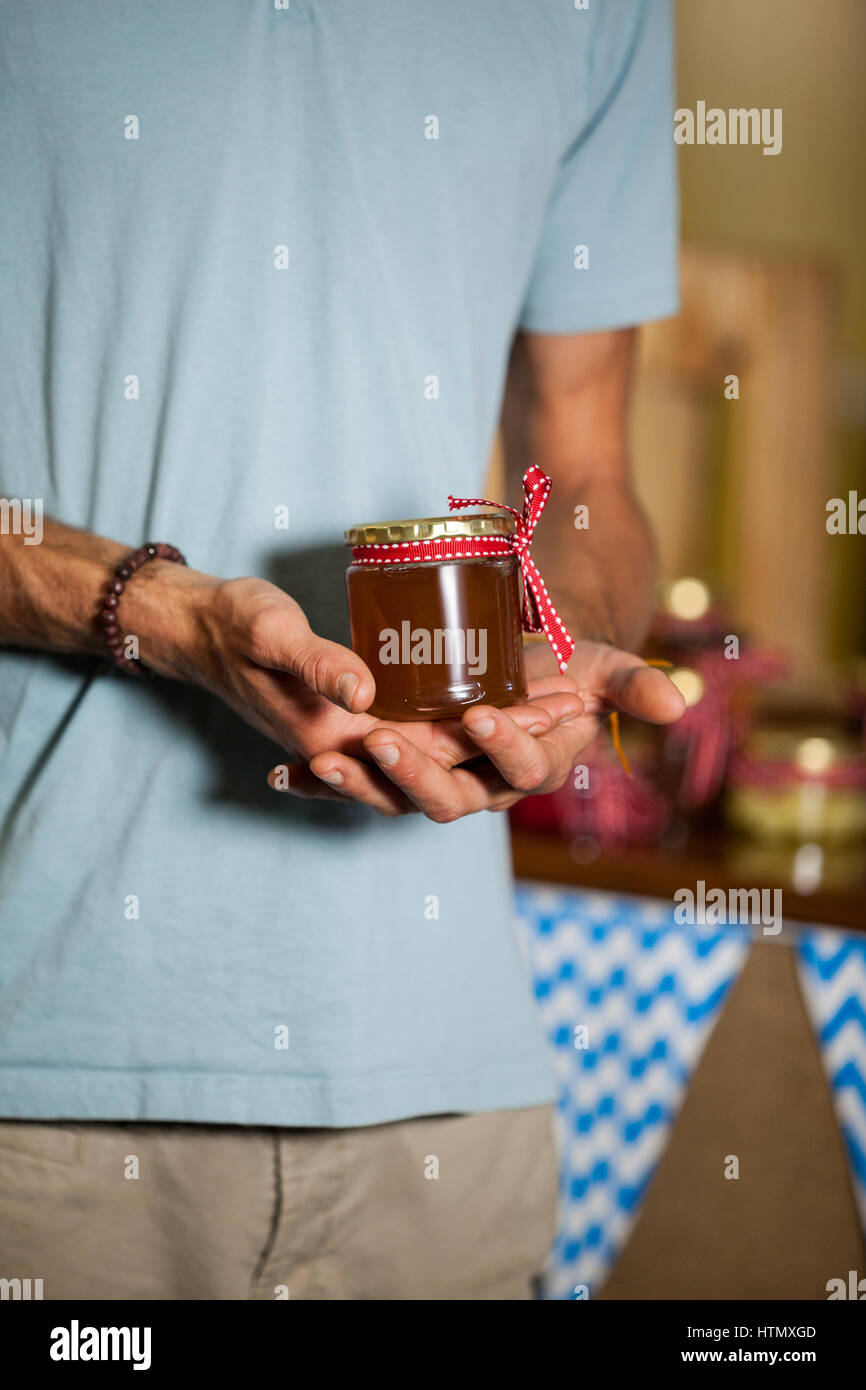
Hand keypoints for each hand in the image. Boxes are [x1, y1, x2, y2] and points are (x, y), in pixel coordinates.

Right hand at [157, 574, 582, 771]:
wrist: (199, 629)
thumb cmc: (233, 627)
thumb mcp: (270, 633)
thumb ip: (315, 663)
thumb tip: (364, 696)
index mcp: (335, 741)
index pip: (432, 752)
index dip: (496, 736)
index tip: (549, 709)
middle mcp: (355, 749)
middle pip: (452, 758)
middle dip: (514, 737)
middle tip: (572, 706)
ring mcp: (360, 735)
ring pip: (445, 747)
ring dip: (500, 732)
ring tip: (559, 704)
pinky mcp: (363, 714)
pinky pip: (426, 726)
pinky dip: (469, 718)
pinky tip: (509, 697)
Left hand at [275, 636, 684, 820]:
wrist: (521, 661)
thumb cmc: (563, 666)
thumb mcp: (599, 663)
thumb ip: (632, 682)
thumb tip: (678, 704)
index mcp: (532, 766)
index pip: (523, 770)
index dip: (506, 748)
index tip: (484, 715)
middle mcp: (482, 784)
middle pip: (449, 798)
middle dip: (417, 776)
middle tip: (386, 741)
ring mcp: (436, 777)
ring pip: (397, 797)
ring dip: (360, 784)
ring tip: (326, 759)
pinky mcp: (398, 766)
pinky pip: (360, 782)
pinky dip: (322, 782)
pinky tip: (284, 775)